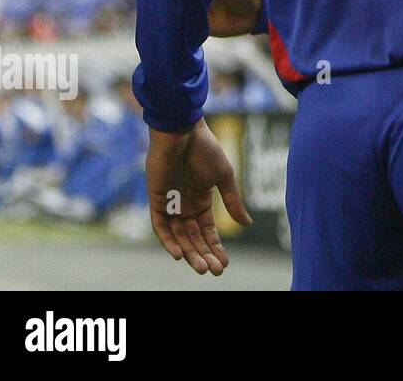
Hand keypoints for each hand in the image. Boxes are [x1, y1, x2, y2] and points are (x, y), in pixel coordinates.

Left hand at [146, 118, 251, 274]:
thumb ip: (232, 201)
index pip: (208, 230)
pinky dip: (169, 241)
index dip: (216, 247)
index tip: (225, 263)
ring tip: (201, 266)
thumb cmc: (206, 149)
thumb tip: (247, 224)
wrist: (183, 131)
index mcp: (202, 200)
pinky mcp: (156, 200)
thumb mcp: (224, 178)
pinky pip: (160, 226)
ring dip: (189, 252)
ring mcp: (170, 203)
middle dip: (204, 255)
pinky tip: (180, 254)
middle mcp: (185, 205)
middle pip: (193, 237)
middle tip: (215, 271)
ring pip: (179, 236)